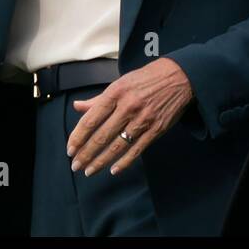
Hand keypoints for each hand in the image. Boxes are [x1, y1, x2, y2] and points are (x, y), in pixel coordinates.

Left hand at [66, 58, 193, 175]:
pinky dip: (124, 162)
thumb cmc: (146, 79)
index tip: (70, 149)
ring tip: (89, 171)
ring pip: (117, 146)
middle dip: (86, 154)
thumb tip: (77, 106)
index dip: (78, 136)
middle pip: (102, 136)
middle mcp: (128, 107)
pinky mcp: (156, 130)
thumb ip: (98, 99)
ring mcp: (143, 120)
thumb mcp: (120, 83)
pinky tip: (113, 170)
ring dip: (101, 161)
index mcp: (116, 92)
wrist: (179, 77)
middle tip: (76, 165)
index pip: (91, 119)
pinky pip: (137, 150)